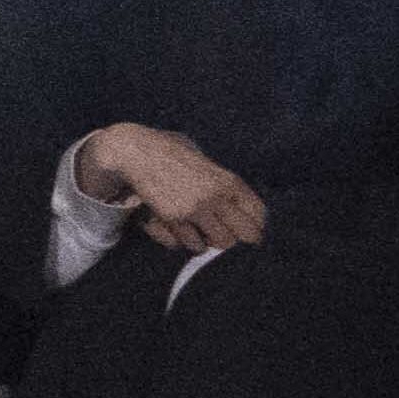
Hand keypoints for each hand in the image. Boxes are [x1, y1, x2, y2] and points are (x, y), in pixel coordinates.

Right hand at [77, 121, 265, 255]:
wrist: (139, 153)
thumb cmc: (174, 155)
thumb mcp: (208, 166)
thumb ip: (224, 186)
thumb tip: (240, 214)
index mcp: (229, 182)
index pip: (258, 214)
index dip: (257, 226)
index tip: (250, 232)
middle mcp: (216, 197)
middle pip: (245, 234)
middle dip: (238, 239)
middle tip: (228, 238)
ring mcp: (195, 209)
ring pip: (219, 243)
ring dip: (212, 242)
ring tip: (202, 235)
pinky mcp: (173, 218)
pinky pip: (191, 244)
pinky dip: (189, 243)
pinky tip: (184, 234)